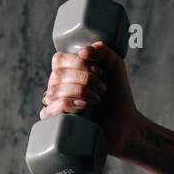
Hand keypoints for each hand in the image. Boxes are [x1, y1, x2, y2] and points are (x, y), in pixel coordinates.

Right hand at [39, 41, 139, 157]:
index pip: (58, 60)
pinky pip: (49, 110)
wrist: (124, 121)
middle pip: (57, 75)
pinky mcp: (57, 122)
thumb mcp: (115, 66)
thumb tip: (82, 51)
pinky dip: (67, 105)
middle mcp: (57, 86)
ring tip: (97, 99)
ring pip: (54, 91)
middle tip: (102, 88)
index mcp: (67, 71)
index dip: (79, 63)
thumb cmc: (117, 94)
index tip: (100, 71)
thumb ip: (103, 51)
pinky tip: (83, 107)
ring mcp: (55, 104)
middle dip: (85, 80)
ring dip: (80, 92)